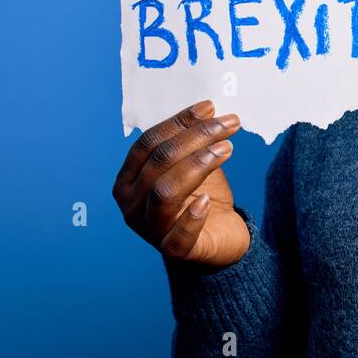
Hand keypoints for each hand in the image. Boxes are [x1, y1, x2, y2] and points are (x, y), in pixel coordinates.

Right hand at [112, 100, 250, 266]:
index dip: (178, 123)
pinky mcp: (173, 250)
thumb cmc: (202, 198)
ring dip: (197, 165)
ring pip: (165, 192)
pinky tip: (207, 201)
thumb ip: (190, 144)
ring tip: (227, 148)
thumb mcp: (193, 166)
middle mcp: (131, 204)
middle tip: (228, 124)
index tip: (210, 107)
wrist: (219, 239)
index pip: (148, 144)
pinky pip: (178, 235)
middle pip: (158, 163)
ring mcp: (148, 229)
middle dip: (196, 138)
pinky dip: (192, 217)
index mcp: (128, 179)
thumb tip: (207, 109)